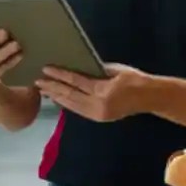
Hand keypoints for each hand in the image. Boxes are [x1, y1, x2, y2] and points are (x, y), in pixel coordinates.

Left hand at [34, 63, 148, 122]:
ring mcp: (98, 114)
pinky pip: (78, 111)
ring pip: (72, 105)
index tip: (46, 69)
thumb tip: (76, 66)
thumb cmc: (133, 78)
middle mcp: (98, 105)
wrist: (148, 98)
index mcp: (103, 90)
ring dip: (56, 97)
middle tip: (38, 81)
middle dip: (53, 87)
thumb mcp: (114, 69)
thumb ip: (95, 69)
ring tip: (43, 90)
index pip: (76, 81)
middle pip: (70, 95)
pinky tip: (58, 99)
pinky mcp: (98, 119)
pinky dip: (66, 104)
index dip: (60, 75)